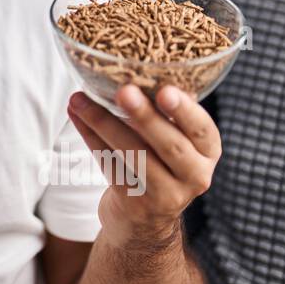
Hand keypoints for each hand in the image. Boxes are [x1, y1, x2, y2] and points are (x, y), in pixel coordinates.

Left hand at [66, 84, 220, 247]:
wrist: (143, 220)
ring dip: (103, 123)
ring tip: (79, 99)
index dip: (185, 110)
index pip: (203, 129)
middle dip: (145, 116)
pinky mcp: (137, 205)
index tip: (165, 90)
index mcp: (208, 151)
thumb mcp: (172, 138)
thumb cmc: (157, 162)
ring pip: (134, 155)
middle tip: (123, 91)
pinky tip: (76, 116)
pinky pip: (110, 166)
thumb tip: (135, 63)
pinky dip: (90, 138)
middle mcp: (195, 175)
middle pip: (170, 144)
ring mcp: (168, 195)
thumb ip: (163, 111)